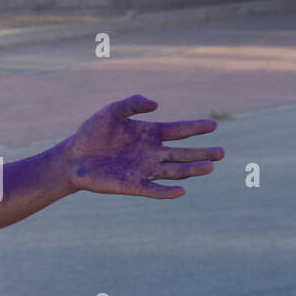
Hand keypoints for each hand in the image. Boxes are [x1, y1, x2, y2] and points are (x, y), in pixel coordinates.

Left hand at [66, 94, 223, 198]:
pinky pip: (154, 189)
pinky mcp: (134, 185)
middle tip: (222, 152)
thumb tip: (157, 104)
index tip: (213, 125)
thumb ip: (132, 103)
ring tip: (210, 166)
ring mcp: (145, 169)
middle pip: (183, 153)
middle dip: (203, 153)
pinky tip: (180, 190)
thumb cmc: (92, 133)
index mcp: (149, 134)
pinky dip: (167, 191)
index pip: (178, 130)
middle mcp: (152, 153)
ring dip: (192, 170)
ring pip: (175, 171)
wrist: (73, 157)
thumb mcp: (111, 111)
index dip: (195, 127)